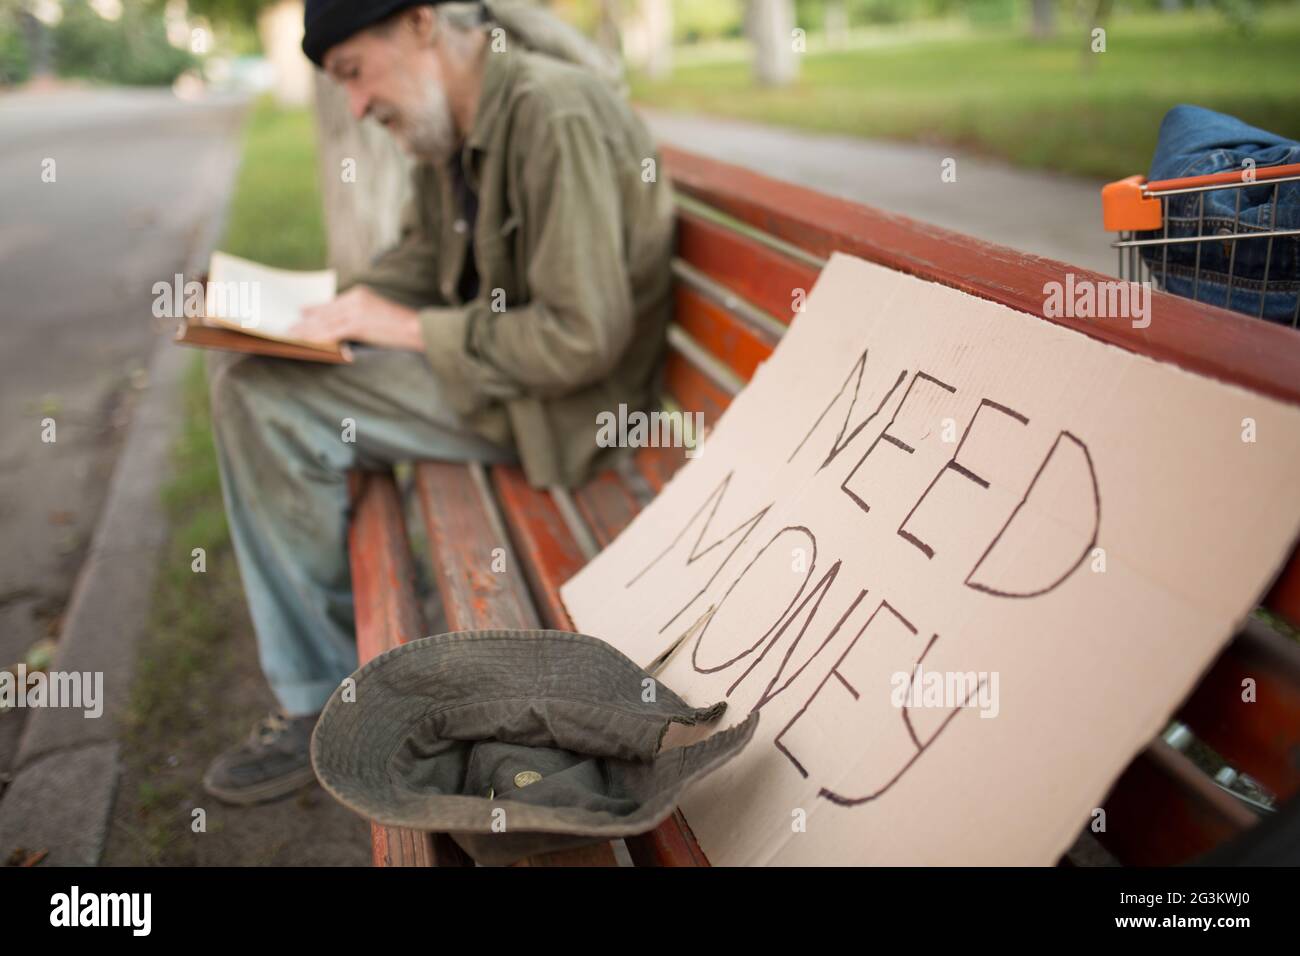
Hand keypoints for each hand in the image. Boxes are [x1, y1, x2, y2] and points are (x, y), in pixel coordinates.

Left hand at [292, 286, 423, 350]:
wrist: (419, 329)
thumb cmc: (402, 327)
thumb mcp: (378, 315)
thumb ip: (359, 316)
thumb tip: (340, 327)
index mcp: (360, 294)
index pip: (332, 303)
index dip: (315, 310)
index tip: (301, 313)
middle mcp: (355, 299)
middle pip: (325, 312)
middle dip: (306, 321)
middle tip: (288, 326)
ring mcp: (355, 311)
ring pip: (324, 322)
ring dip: (306, 330)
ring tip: (291, 335)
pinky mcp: (357, 324)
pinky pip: (331, 333)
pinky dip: (317, 338)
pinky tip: (307, 342)